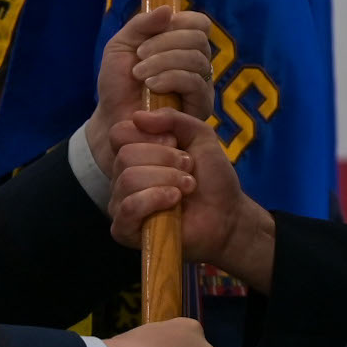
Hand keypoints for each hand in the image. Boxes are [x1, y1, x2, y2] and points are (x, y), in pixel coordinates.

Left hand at [85, 7, 214, 172]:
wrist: (111, 119)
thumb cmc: (118, 84)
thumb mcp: (121, 46)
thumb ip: (141, 25)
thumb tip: (167, 10)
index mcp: (181, 45)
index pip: (199, 24)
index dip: (181, 22)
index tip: (154, 31)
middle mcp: (196, 63)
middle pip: (198, 38)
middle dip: (165, 43)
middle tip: (139, 56)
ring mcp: (201, 85)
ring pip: (197, 59)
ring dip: (163, 61)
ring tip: (139, 74)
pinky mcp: (201, 106)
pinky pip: (195, 82)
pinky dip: (170, 78)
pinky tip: (151, 86)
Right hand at [107, 108, 275, 291]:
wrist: (227, 214)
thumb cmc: (212, 177)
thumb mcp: (200, 135)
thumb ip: (173, 118)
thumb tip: (138, 116)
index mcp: (135, 153)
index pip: (119, 133)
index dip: (149, 135)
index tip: (176, 143)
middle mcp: (123, 177)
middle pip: (125, 156)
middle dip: (164, 159)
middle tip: (189, 169)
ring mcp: (121, 204)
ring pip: (128, 179)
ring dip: (166, 179)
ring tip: (187, 187)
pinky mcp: (124, 230)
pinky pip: (127, 208)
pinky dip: (153, 200)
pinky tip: (174, 201)